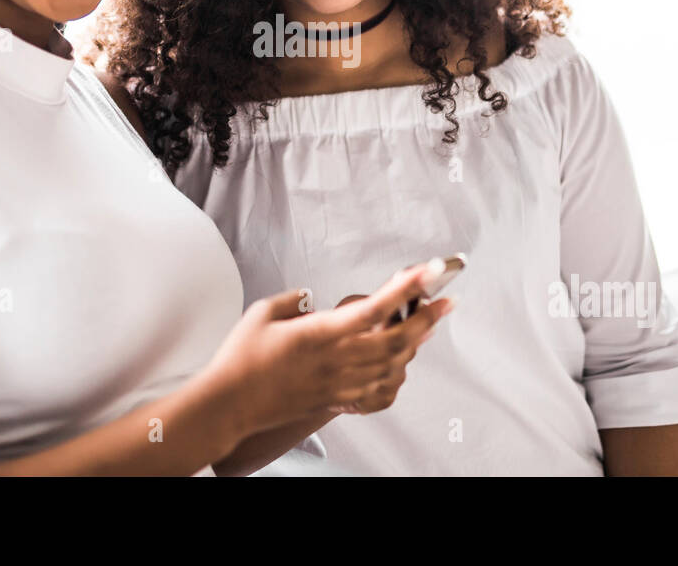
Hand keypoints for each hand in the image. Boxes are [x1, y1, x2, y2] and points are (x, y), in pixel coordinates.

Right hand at [202, 263, 453, 437]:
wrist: (230, 404)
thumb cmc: (241, 359)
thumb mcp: (262, 312)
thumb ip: (292, 300)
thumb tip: (309, 297)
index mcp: (321, 332)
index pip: (375, 307)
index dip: (407, 288)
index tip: (429, 272)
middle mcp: (337, 359)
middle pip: (397, 339)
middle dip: (428, 319)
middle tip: (447, 301)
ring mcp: (339, 383)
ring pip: (393, 365)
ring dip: (415, 345)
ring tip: (428, 327)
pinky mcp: (335, 400)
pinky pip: (378, 392)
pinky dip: (396, 377)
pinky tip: (400, 365)